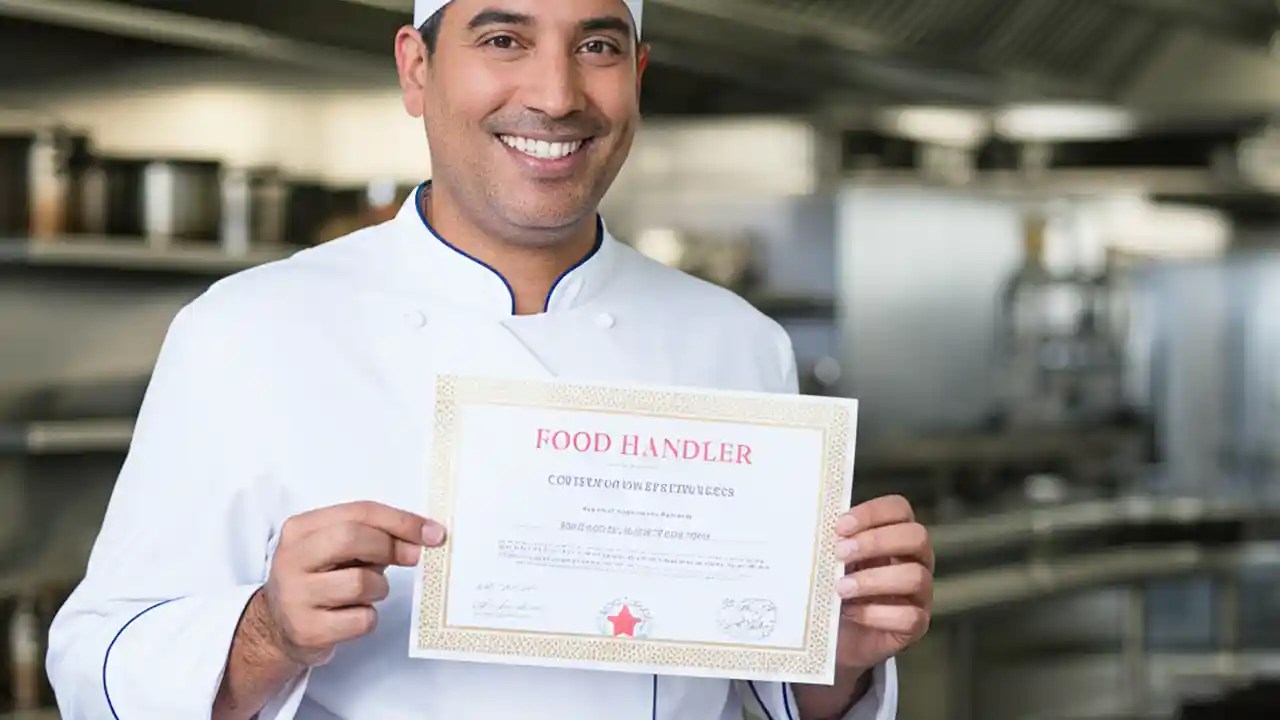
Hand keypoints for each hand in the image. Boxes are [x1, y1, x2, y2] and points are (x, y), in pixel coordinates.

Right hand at [259, 501, 447, 667]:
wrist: (279, 627)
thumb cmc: (321, 579)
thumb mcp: (339, 548)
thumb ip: (376, 535)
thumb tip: (425, 537)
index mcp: (301, 529)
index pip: (359, 512)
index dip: (402, 521)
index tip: (433, 532)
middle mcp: (291, 558)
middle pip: (353, 538)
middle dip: (390, 547)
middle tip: (410, 558)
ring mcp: (296, 596)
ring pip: (360, 582)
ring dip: (379, 588)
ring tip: (367, 593)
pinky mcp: (307, 630)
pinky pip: (361, 619)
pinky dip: (368, 617)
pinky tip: (353, 615)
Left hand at [832, 495, 932, 674]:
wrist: (835, 636)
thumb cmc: (834, 590)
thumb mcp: (831, 562)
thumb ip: (833, 544)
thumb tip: (815, 527)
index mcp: (895, 536)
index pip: (899, 510)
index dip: (873, 513)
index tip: (841, 526)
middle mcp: (915, 560)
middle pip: (917, 537)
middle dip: (876, 542)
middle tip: (841, 553)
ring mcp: (919, 593)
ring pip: (915, 577)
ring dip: (873, 580)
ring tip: (841, 588)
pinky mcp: (916, 625)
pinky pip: (909, 617)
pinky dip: (877, 614)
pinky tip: (852, 613)